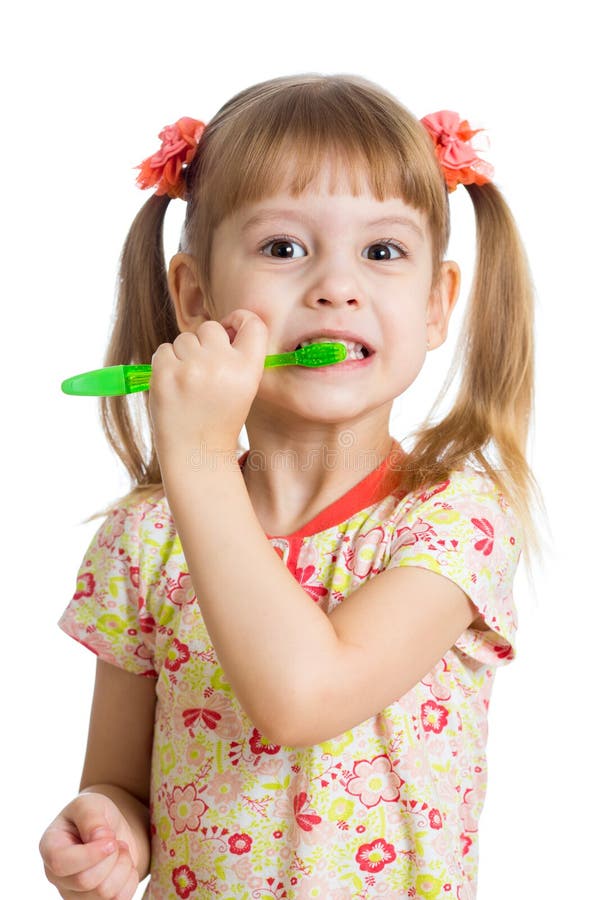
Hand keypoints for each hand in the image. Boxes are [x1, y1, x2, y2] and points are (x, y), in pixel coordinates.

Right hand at [39, 792, 139, 898]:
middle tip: (115, 841)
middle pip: (85, 881)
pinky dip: (130, 879)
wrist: (112, 830)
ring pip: (104, 894)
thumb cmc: (96, 815)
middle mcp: (58, 877)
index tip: (111, 840)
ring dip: (123, 866)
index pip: (61, 864)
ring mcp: (75, 894)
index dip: (90, 855)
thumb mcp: (91, 803)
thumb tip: (100, 840)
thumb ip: (91, 818)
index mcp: (50, 848)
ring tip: (119, 851)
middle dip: (111, 858)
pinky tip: (123, 865)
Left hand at [149, 309, 267, 464]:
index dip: (239, 321)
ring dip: (184, 355)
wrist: (196, 453)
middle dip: (206, 344)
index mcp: (248, 369)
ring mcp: (191, 369)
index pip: (252, 323)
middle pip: (211, 328)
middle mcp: (222, 365)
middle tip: (206, 373)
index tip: (232, 330)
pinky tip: (175, 386)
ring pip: (184, 338)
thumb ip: (239, 356)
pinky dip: (166, 364)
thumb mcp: (244, 388)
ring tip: (190, 384)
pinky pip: (163, 350)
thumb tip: (224, 324)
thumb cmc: (220, 418)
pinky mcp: (164, 374)